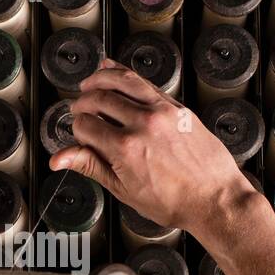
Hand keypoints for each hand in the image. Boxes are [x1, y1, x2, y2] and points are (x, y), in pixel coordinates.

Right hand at [53, 59, 255, 236]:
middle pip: (99, 98)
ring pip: (123, 80)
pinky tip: (116, 73)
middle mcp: (142, 124)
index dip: (76, 129)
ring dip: (101, 77)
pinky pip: (146, 83)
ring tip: (90, 83)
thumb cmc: (175, 201)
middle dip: (83, 102)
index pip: (85, 125)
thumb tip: (60, 158)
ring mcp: (161, 111)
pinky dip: (127, 75)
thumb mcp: (124, 190)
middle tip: (79, 108)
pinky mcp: (176, 107)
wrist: (214, 198)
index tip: (78, 134)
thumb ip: (91, 165)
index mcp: (125, 148)